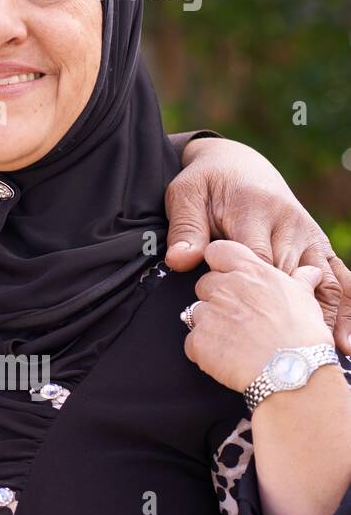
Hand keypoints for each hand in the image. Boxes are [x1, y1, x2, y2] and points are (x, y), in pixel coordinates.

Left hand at [164, 136, 349, 351]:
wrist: (238, 163)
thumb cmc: (207, 183)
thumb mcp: (186, 196)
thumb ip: (185, 229)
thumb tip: (181, 261)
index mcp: (256, 210)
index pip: (256, 258)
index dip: (251, 292)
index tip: (246, 323)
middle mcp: (289, 223)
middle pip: (291, 274)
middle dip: (291, 312)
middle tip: (288, 351)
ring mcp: (309, 234)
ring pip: (324, 278)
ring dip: (331, 314)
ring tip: (338, 350)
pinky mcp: (318, 244)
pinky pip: (338, 275)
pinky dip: (346, 305)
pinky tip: (347, 338)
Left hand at [184, 240, 332, 392]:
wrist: (293, 373)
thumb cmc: (303, 336)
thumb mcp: (305, 300)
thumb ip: (299, 281)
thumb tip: (308, 272)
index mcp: (250, 272)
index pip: (218, 250)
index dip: (220, 263)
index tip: (227, 275)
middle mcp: (225, 287)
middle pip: (204, 284)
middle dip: (216, 299)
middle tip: (239, 318)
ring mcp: (208, 313)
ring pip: (196, 312)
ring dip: (210, 325)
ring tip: (236, 340)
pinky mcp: (198, 339)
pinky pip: (192, 341)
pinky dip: (204, 350)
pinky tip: (226, 357)